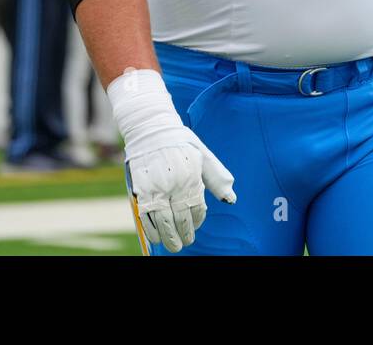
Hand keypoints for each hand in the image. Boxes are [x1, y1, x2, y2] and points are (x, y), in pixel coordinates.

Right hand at [109, 69, 234, 252]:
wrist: (150, 128)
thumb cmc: (180, 141)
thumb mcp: (204, 154)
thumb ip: (218, 178)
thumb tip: (231, 199)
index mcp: (192, 176)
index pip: (196, 208)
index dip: (197, 220)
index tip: (196, 225)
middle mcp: (174, 184)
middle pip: (180, 219)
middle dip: (184, 234)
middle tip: (186, 243)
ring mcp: (156, 187)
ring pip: (162, 221)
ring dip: (168, 237)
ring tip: (174, 244)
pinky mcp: (140, 189)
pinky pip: (145, 215)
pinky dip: (151, 229)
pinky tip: (156, 236)